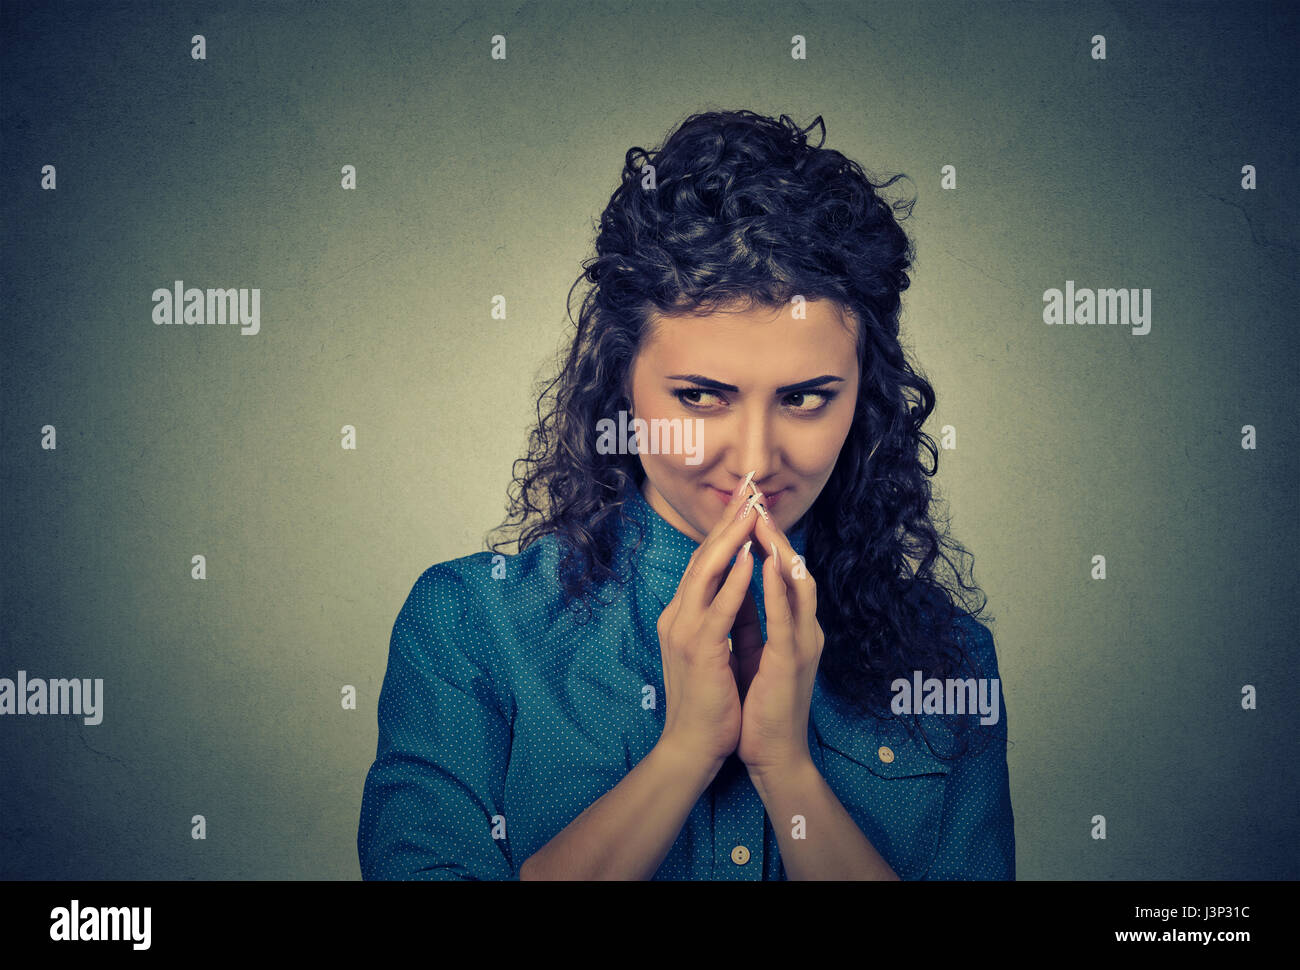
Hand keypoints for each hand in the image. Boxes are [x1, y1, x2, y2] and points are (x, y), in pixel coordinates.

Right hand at [655, 476, 763, 770]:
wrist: (692, 746)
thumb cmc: (709, 702)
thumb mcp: (714, 649)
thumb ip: (723, 615)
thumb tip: (741, 582)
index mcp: (682, 614)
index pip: (704, 561)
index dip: (725, 529)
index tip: (746, 501)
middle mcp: (678, 615)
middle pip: (702, 556)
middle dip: (727, 521)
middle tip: (748, 489)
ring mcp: (685, 630)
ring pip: (706, 572)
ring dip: (730, 539)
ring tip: (749, 511)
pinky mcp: (699, 649)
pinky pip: (718, 608)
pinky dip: (732, 581)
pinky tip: (747, 559)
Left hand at [736, 500, 823, 781]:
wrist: (773, 755)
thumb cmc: (761, 706)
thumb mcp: (755, 652)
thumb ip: (752, 619)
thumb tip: (738, 585)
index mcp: (794, 627)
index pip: (783, 572)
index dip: (767, 539)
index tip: (748, 508)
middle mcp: (804, 629)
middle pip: (795, 568)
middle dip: (775, 533)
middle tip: (756, 499)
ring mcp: (802, 643)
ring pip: (797, 585)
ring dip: (779, 550)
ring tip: (762, 520)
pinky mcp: (791, 661)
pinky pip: (784, 618)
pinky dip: (775, 589)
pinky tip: (764, 565)